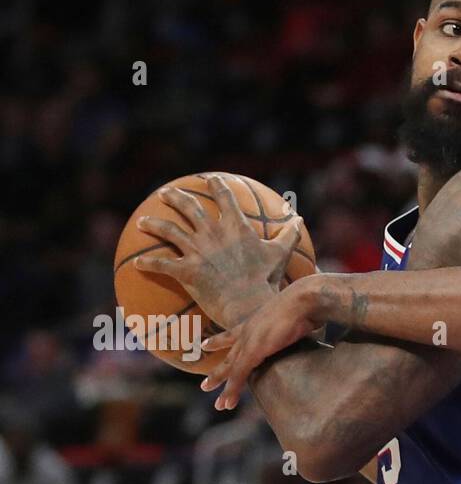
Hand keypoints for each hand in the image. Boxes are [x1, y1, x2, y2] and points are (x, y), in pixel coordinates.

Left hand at [133, 173, 302, 329]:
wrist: (250, 304)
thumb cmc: (266, 280)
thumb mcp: (280, 254)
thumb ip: (288, 235)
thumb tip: (298, 219)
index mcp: (234, 226)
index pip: (223, 197)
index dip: (216, 185)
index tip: (210, 179)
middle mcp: (211, 233)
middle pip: (188, 207)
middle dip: (175, 198)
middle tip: (165, 194)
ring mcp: (197, 251)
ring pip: (168, 230)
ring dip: (153, 225)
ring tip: (142, 222)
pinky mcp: (186, 270)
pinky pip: (162, 264)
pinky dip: (149, 263)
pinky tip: (138, 263)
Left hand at [199, 280, 324, 410]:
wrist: (306, 299)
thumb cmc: (308, 304)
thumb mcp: (297, 316)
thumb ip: (296, 324)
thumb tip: (307, 326)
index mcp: (257, 321)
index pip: (233, 334)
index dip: (219, 341)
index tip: (205, 345)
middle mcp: (249, 330)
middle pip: (229, 356)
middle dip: (218, 372)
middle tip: (205, 385)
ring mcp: (250, 340)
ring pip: (230, 369)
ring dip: (223, 388)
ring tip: (218, 405)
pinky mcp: (254, 350)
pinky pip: (238, 375)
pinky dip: (233, 390)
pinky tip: (228, 403)